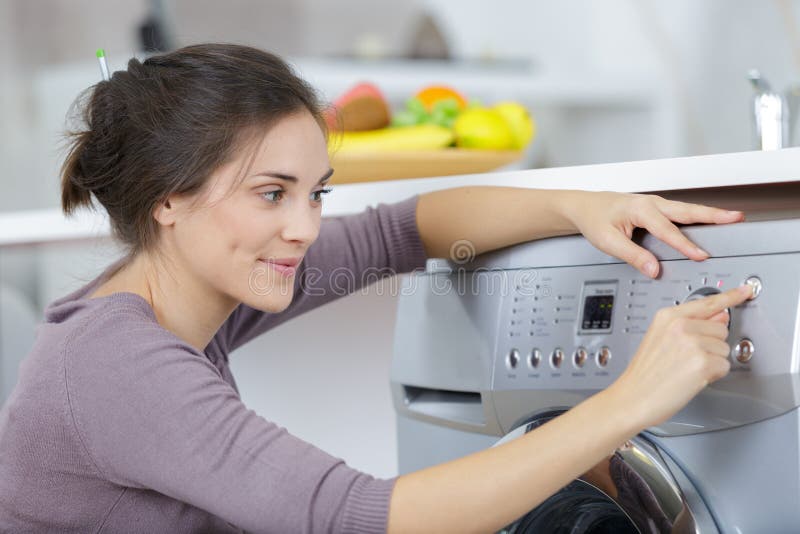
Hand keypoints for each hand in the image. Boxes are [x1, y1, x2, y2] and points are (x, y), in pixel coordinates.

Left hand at [564, 192, 743, 277]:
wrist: (585, 207)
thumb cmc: (594, 219)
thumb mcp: (608, 241)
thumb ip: (632, 255)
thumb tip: (653, 269)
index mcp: (640, 209)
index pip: (667, 230)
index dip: (685, 244)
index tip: (701, 255)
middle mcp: (651, 203)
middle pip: (687, 210)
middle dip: (713, 215)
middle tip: (736, 218)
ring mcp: (655, 204)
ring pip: (687, 209)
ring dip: (710, 213)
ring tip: (732, 217)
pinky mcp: (656, 208)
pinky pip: (681, 212)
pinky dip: (698, 215)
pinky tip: (709, 220)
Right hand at [607, 284, 752, 430]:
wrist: (633, 397)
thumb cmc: (645, 373)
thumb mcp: (661, 339)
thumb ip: (691, 324)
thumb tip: (719, 316)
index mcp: (668, 316)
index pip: (707, 302)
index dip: (731, 296)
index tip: (745, 290)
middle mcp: (680, 326)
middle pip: (721, 329)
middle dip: (712, 345)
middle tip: (688, 358)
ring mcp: (692, 343)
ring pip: (724, 349)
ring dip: (712, 362)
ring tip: (687, 369)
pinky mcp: (702, 363)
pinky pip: (724, 367)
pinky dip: (713, 376)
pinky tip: (692, 378)